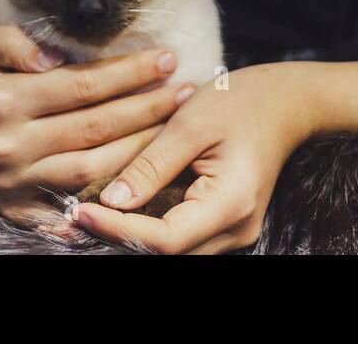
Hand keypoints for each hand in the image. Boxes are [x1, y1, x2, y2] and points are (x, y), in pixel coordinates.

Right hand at [0, 24, 196, 227]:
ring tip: (173, 125)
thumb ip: (17, 42)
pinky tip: (141, 178)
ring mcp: (14, 183)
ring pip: (91, 169)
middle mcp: (10, 146)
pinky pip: (70, 208)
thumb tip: (51, 58)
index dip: (128, 73)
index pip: (81, 86)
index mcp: (4, 101)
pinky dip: (105, 196)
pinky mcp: (16, 209)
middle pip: (94, 128)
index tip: (165, 59)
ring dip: (138, 148)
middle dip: (146, 108)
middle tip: (184, 90)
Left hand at [71, 62, 317, 253]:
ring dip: (130, 235)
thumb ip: (151, 166)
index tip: (79, 210)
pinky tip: (117, 210)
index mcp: (231, 204)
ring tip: (87, 213)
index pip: (164, 240)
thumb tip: (110, 202)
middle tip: (71, 217)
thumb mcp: (190, 124)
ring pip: (171, 250)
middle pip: (166, 254)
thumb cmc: (241, 103)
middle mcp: (236, 230)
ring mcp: (232, 232)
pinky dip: (147, 228)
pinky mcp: (223, 225)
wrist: (286, 103)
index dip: (118, 230)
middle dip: (118, 237)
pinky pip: (180, 237)